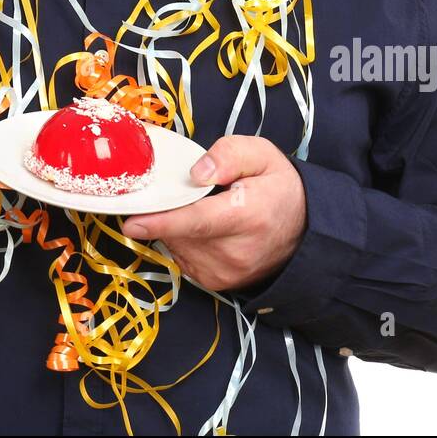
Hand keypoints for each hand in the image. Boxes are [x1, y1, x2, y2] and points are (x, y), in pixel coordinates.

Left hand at [120, 135, 306, 291]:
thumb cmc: (277, 186)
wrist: (304, 230)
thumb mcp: (261, 154)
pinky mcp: (218, 283)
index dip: (162, 221)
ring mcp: (227, 273)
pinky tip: (202, 228)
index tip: (132, 222)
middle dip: (170, 209)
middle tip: (185, 191)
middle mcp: (236, 251)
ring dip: (176, 225)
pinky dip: (183, 240)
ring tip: (203, 208)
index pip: (198, 221)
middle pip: (181, 231)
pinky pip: (183, 257)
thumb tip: (196, 172)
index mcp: (248, 215)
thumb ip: (228, 155)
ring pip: (177, 245)